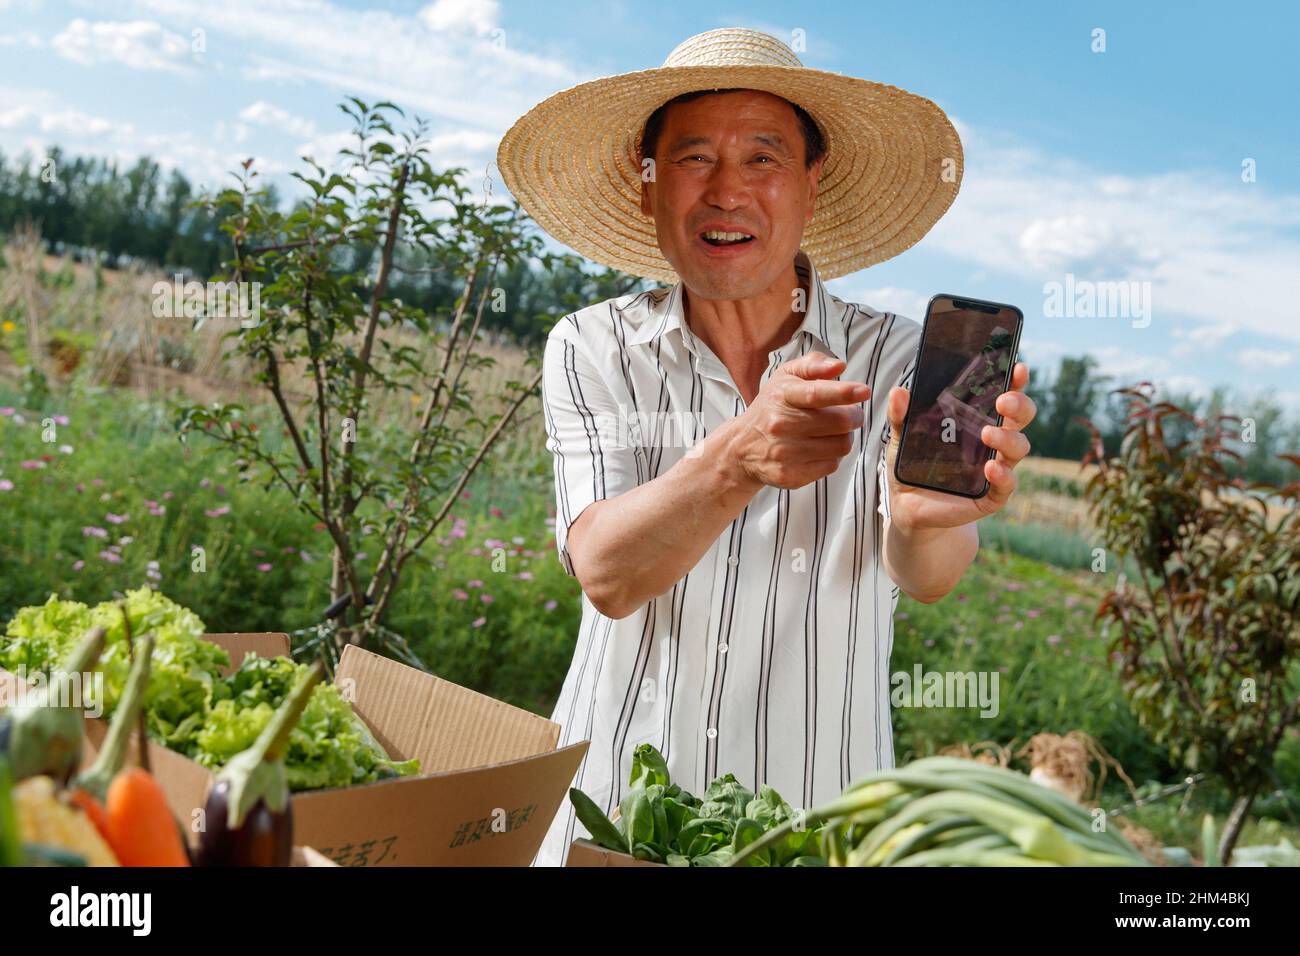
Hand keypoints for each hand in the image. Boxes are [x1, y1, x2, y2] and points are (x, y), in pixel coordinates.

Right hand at [726, 351, 868, 489]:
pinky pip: (831, 465)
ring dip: (844, 437)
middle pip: (839, 422)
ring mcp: (784, 452)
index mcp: (782, 396)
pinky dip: (832, 456)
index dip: (843, 392)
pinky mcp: (790, 475)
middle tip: (849, 414)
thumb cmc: (772, 407)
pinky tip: (819, 448)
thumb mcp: (785, 377)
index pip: (815, 393)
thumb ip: (813, 366)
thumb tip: (839, 366)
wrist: (741, 447)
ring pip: (841, 445)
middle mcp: (781, 424)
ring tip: (832, 432)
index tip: (863, 391)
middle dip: (853, 416)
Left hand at [883, 362, 1035, 532]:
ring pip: (1019, 448)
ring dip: (1008, 439)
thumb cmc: (911, 464)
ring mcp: (995, 467)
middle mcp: (993, 440)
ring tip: (987, 433)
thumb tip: (899, 391)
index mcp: (978, 418)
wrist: (907, 505)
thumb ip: (900, 415)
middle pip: (1020, 417)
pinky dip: (1004, 476)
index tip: (1017, 366)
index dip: (1015, 380)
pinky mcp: (990, 495)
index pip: (1004, 394)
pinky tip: (991, 469)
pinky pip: (1006, 485)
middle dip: (1019, 405)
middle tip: (1003, 400)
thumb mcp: (901, 437)